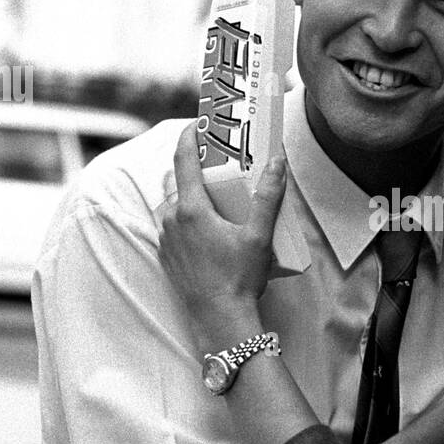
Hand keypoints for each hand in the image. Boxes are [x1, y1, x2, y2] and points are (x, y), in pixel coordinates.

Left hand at [158, 121, 286, 319]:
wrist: (220, 319)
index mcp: (192, 209)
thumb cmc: (239, 278)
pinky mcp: (165, 256)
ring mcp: (165, 239)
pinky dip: (185, 220)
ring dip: (190, 198)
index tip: (197, 124)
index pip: (182, 160)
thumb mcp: (259, 235)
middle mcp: (172, 220)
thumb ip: (269, 196)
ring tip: (216, 203)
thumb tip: (277, 162)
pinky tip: (207, 231)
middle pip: (178, 182)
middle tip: (218, 168)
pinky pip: (171, 227)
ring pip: (173, 206)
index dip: (188, 136)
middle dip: (195, 171)